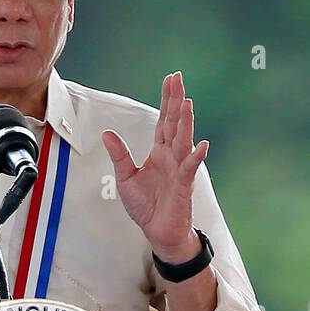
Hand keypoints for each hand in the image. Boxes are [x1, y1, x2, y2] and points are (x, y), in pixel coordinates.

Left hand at [101, 71, 208, 262]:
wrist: (157, 231)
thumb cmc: (146, 206)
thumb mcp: (125, 178)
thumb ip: (119, 155)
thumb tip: (107, 133)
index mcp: (159, 152)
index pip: (164, 121)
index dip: (167, 100)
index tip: (170, 80)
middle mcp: (172, 156)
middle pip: (175, 123)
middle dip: (176, 101)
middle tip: (178, 79)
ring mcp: (179, 169)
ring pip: (183, 141)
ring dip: (186, 122)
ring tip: (187, 102)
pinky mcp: (183, 186)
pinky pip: (190, 169)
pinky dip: (196, 157)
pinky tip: (203, 145)